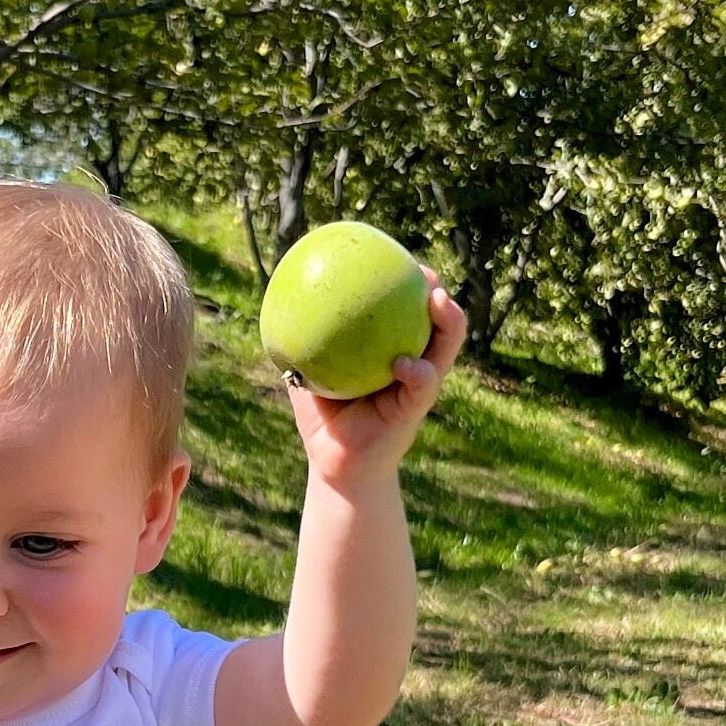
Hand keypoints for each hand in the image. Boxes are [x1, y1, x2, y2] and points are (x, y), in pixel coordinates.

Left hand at [287, 273, 467, 487]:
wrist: (334, 465)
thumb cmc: (322, 418)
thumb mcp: (307, 375)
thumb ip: (300, 343)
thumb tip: (276, 302)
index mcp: (391, 351)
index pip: (406, 311)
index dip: (409, 284)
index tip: (399, 260)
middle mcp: (411, 365)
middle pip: (436, 323)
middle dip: (439, 295)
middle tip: (427, 275)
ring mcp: (417, 387)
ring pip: (444, 349)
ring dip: (448, 323)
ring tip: (438, 301)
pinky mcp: (413, 412)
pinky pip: (422, 387)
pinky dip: (418, 373)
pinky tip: (405, 363)